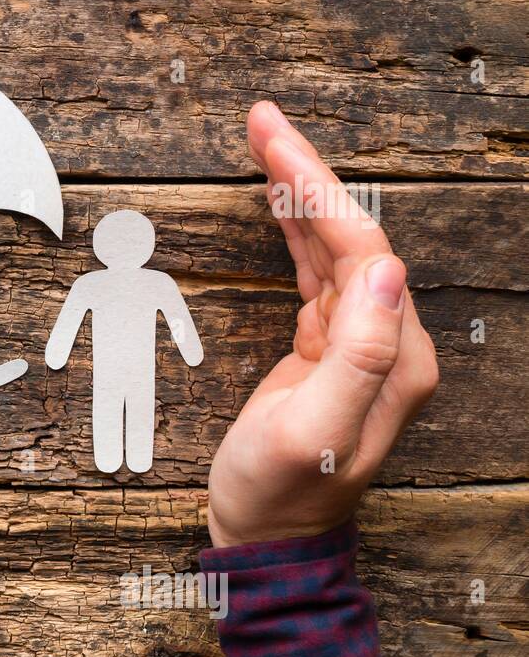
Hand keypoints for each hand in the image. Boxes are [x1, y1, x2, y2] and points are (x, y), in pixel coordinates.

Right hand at [207, 103, 438, 547]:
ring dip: (298, 193)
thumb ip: (359, 354)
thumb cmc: (279, 492)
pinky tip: (278, 200)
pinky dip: (294, 230)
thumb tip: (388, 272)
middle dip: (306, 174)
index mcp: (394, 358)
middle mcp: (387, 343)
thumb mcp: (313, 432)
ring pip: (332, 248)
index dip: (318, 191)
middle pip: (352, 237)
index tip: (275, 142)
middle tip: (263, 120)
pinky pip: (314, 273)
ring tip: (264, 140)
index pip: (363, 252)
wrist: (263, 537)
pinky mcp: (324, 348)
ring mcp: (356, 343)